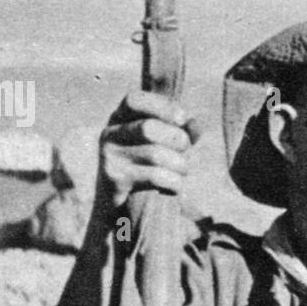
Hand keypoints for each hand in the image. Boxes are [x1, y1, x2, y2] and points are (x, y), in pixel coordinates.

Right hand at [96, 90, 201, 216]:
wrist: (120, 205)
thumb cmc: (148, 167)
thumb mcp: (163, 144)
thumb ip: (181, 131)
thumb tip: (197, 125)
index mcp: (120, 118)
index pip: (133, 100)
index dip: (161, 106)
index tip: (183, 118)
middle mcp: (110, 134)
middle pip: (148, 128)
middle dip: (177, 139)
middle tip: (185, 150)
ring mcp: (110, 157)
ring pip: (155, 155)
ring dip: (180, 164)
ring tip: (183, 170)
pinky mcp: (115, 180)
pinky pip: (155, 177)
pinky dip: (174, 182)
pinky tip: (175, 186)